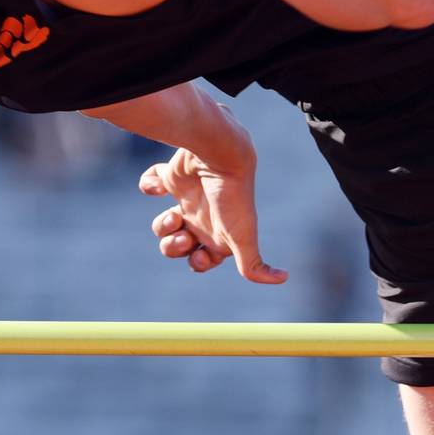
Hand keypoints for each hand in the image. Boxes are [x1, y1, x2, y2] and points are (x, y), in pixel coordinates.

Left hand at [141, 148, 287, 284]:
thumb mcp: (242, 238)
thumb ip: (253, 264)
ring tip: (173, 216)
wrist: (222, 156)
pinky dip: (149, 186)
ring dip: (162, 225)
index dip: (197, 263)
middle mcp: (203, 217)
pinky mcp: (173, 177)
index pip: (202, 260)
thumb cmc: (232, 200)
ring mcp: (187, 197)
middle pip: (179, 245)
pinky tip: (159, 188)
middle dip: (174, 247)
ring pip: (163, 223)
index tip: (199, 254)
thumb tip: (284, 279)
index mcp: (218, 234)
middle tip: (183, 234)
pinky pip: (151, 184)